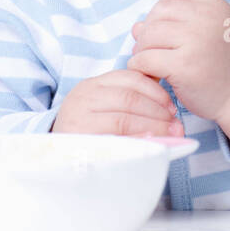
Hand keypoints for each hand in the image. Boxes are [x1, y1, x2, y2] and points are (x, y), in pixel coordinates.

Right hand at [50, 68, 183, 137]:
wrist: (53, 152)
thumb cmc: (88, 130)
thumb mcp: (104, 107)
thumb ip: (129, 99)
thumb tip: (167, 102)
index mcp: (94, 85)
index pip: (130, 78)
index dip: (156, 92)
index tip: (172, 107)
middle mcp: (84, 97)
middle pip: (130, 98)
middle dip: (158, 112)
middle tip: (176, 126)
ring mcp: (79, 118)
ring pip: (124, 117)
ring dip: (152, 127)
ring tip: (169, 136)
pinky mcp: (80, 140)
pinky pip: (114, 138)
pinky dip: (136, 140)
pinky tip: (151, 144)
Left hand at [127, 0, 229, 123]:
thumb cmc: (227, 65)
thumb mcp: (214, 32)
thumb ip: (180, 23)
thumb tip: (137, 27)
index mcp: (216, 6)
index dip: (166, 2)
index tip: (168, 23)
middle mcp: (206, 19)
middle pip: (159, 11)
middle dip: (150, 29)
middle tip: (152, 47)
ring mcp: (195, 41)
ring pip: (149, 33)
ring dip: (143, 48)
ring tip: (150, 61)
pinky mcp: (183, 66)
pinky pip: (145, 58)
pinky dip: (140, 65)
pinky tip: (149, 73)